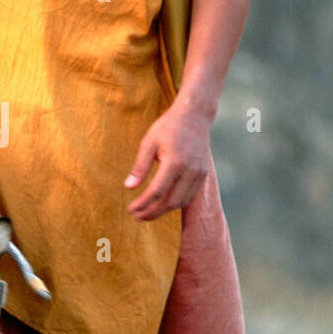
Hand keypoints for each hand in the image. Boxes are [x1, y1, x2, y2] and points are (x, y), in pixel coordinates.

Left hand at [124, 104, 210, 220]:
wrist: (194, 116)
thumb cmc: (168, 127)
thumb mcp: (149, 142)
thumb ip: (139, 167)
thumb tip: (128, 188)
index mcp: (174, 162)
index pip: (157, 191)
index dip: (142, 204)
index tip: (130, 209)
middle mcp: (190, 171)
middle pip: (171, 202)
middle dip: (153, 213)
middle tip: (137, 217)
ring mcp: (199, 174)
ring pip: (182, 202)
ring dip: (164, 211)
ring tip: (148, 213)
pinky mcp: (204, 174)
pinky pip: (190, 196)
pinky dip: (176, 203)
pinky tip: (163, 204)